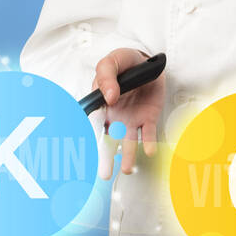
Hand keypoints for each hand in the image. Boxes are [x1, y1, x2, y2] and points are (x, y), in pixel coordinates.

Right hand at [92, 47, 165, 178]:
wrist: (146, 61)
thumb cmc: (124, 62)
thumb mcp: (111, 62)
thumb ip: (106, 76)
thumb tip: (109, 96)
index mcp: (100, 104)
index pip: (93, 124)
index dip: (89, 137)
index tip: (85, 152)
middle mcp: (114, 116)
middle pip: (108, 140)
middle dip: (105, 157)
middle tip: (103, 174)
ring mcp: (131, 119)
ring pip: (128, 141)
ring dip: (128, 156)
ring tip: (127, 170)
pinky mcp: (148, 118)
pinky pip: (149, 133)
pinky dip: (150, 143)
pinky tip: (150, 152)